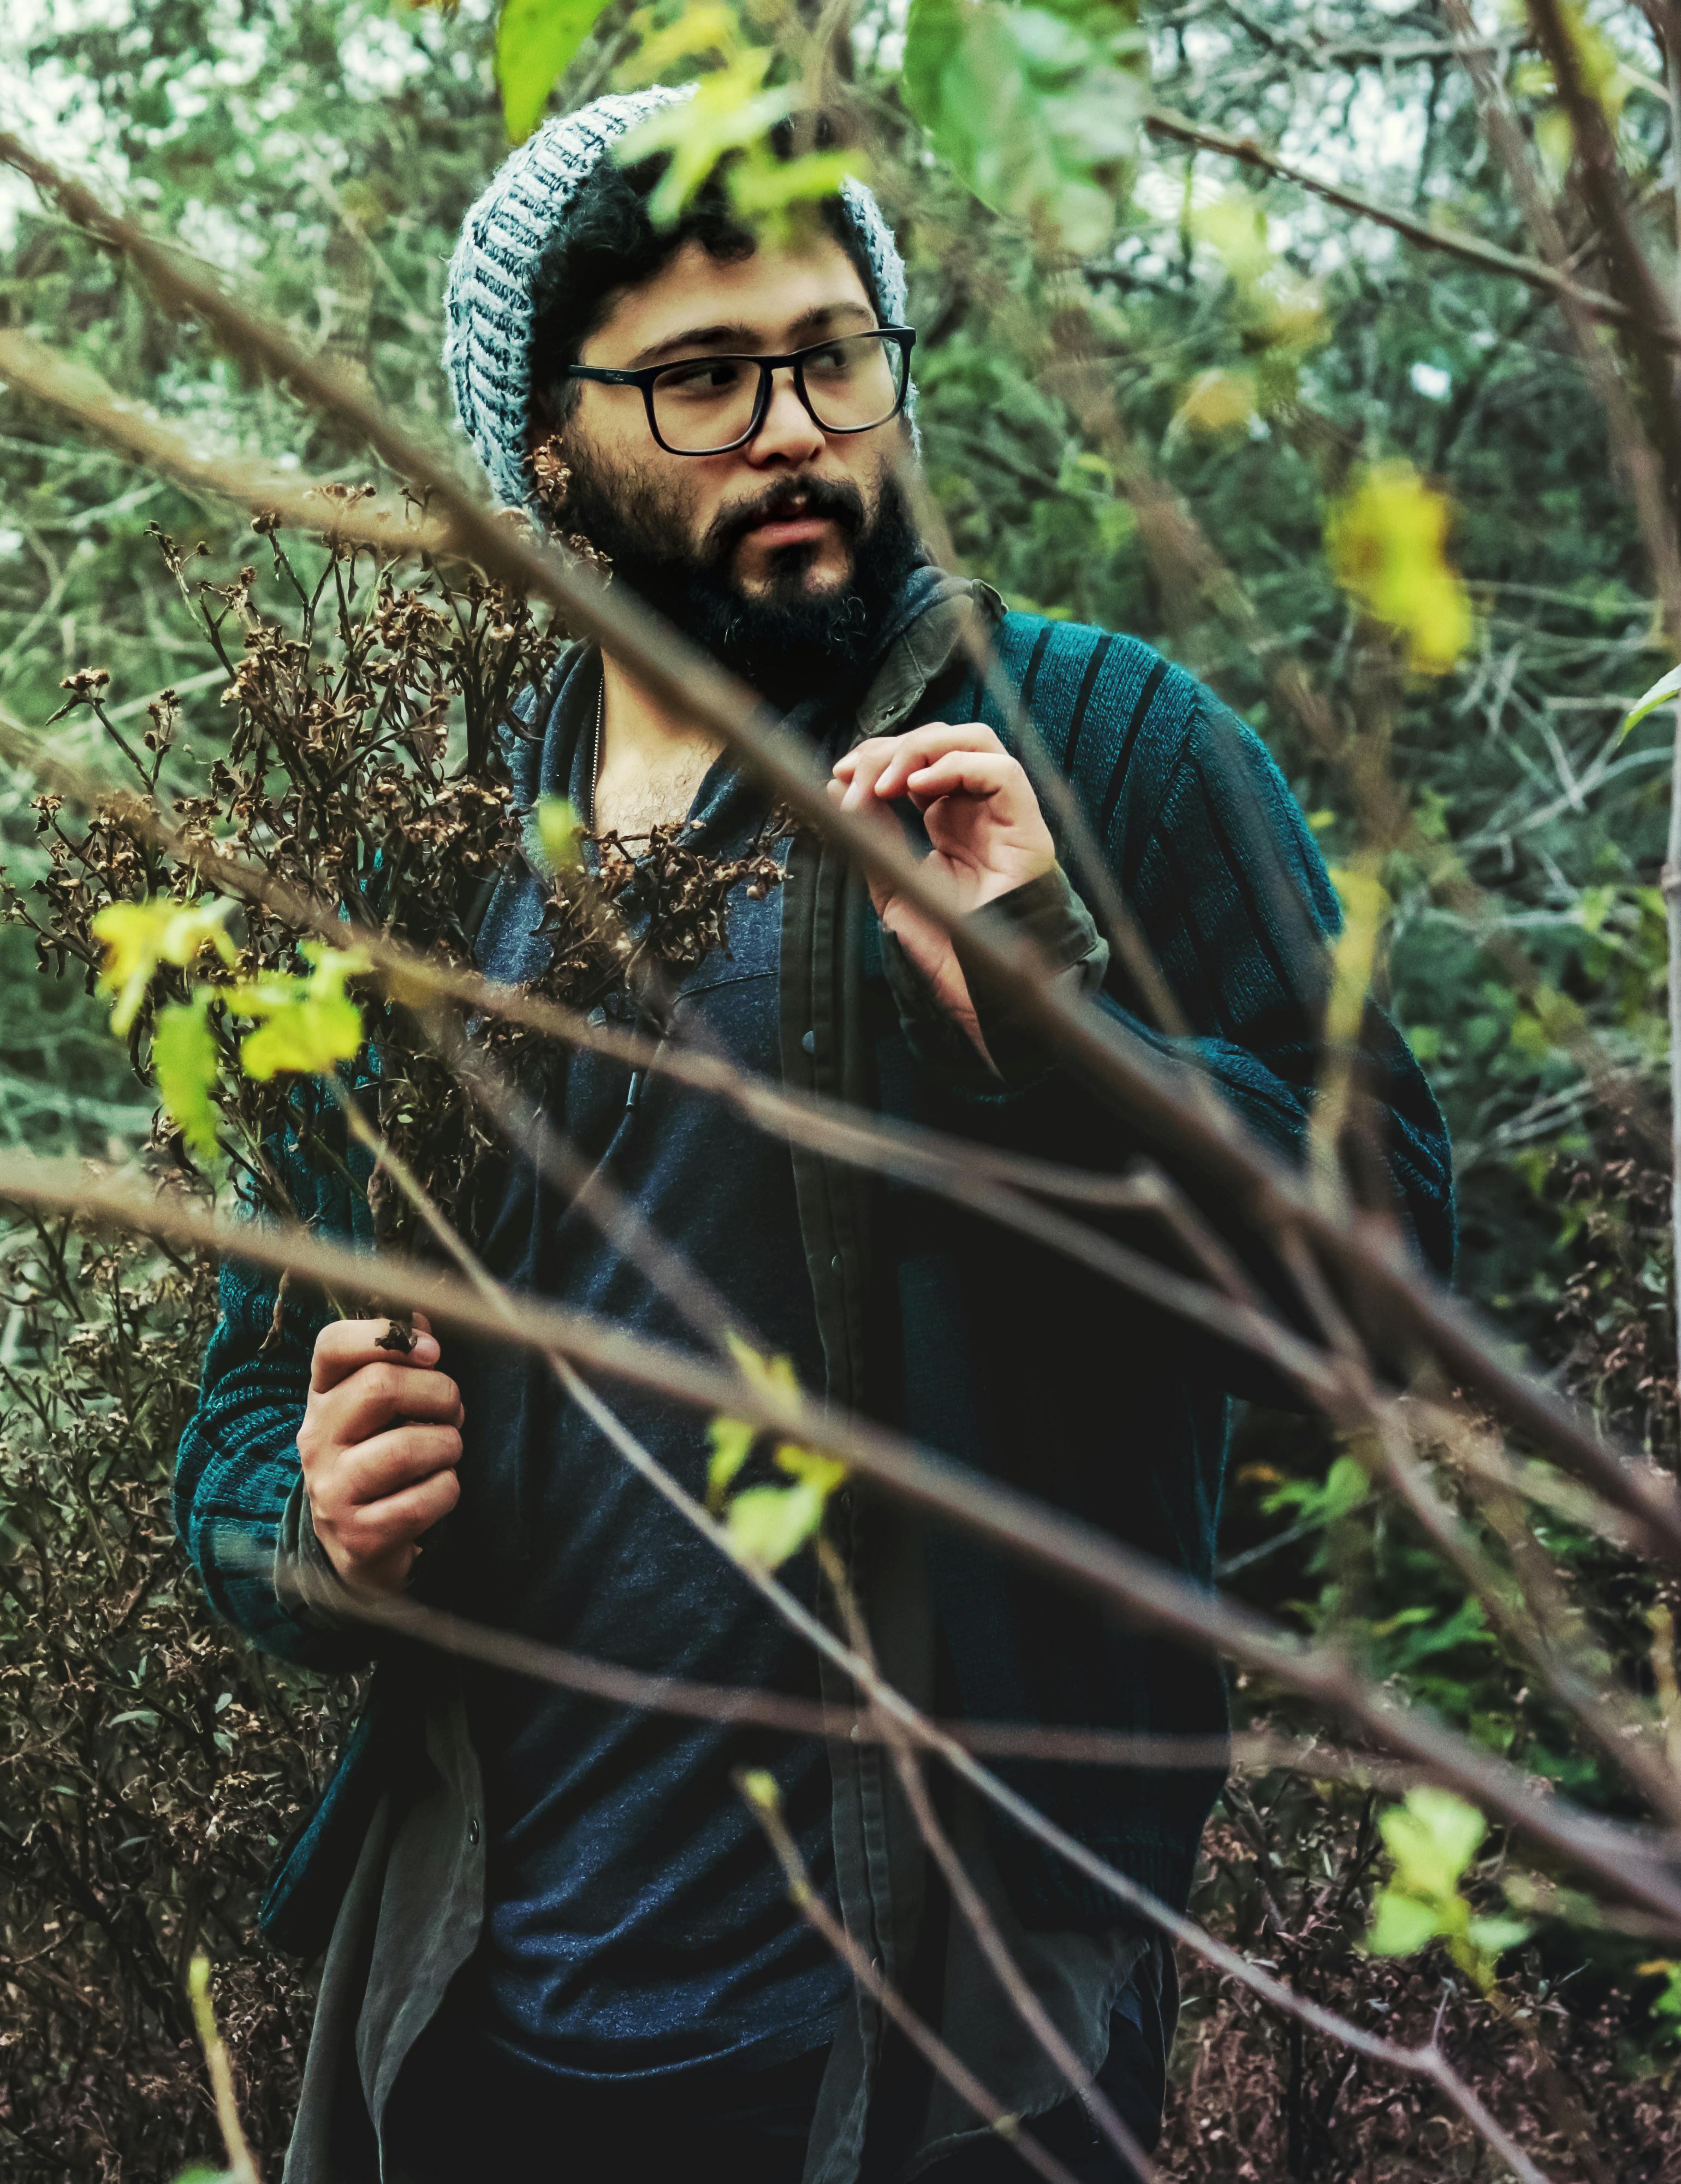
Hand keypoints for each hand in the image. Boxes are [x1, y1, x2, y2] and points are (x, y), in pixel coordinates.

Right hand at [297, 1312, 463, 1596]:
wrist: (359, 1546)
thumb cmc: (381, 1459)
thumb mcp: (382, 1409)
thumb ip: (401, 1362)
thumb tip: (422, 1317)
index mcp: (322, 1398)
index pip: (332, 1345)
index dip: (387, 1334)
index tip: (431, 1351)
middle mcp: (317, 1439)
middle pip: (380, 1388)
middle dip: (439, 1393)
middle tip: (452, 1410)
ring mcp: (332, 1490)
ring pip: (407, 1447)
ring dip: (447, 1445)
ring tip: (446, 1452)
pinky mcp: (358, 1535)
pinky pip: (423, 1499)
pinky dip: (447, 1490)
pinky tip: (438, 1490)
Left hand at [829, 722, 1054, 1053]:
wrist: (984, 990)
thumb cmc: (949, 948)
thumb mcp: (894, 885)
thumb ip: (874, 836)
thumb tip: (842, 787)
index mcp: (949, 820)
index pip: (917, 761)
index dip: (878, 756)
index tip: (840, 775)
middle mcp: (978, 810)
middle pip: (941, 742)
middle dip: (891, 749)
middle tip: (855, 777)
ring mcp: (1005, 816)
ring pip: (975, 741)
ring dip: (921, 750)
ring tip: (886, 784)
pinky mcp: (1028, 829)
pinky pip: (1003, 772)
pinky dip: (958, 767)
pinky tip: (919, 789)